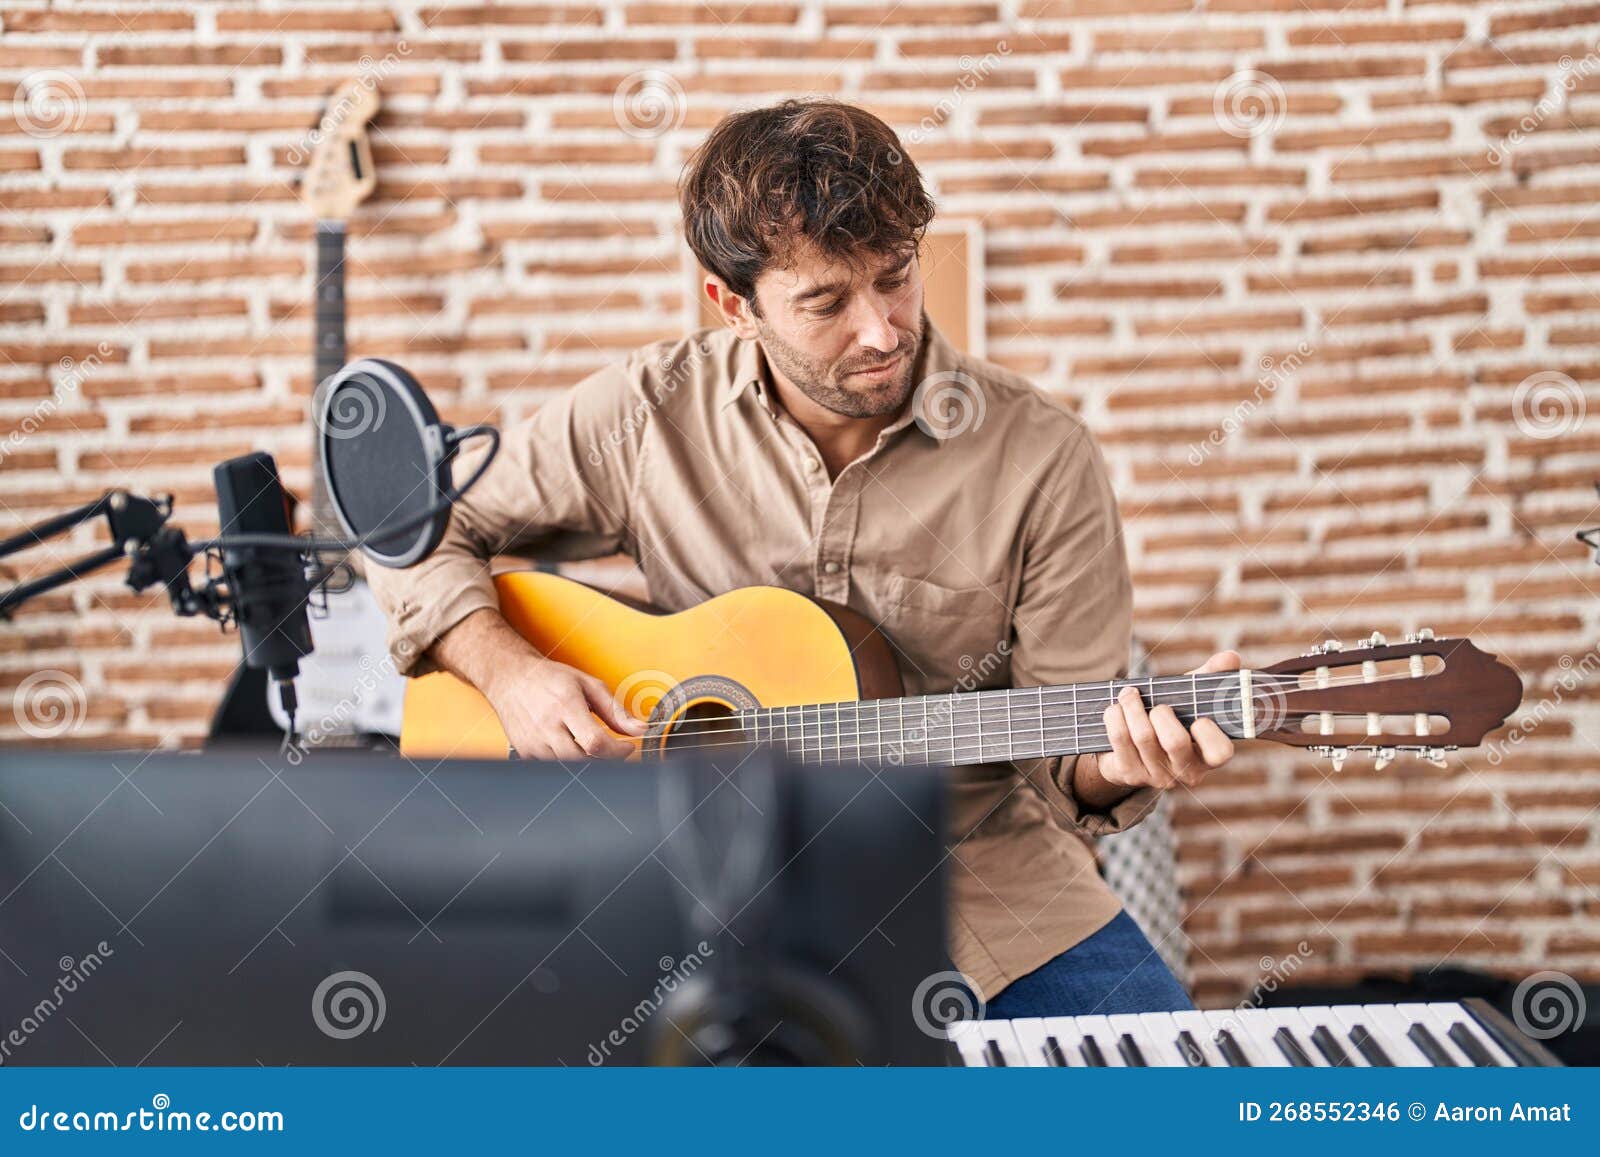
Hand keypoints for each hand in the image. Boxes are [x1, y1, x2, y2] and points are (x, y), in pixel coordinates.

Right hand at [484, 653, 646, 761]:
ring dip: (586, 761)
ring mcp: (533, 742)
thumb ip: (615, 710)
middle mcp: (546, 726)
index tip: (627, 747)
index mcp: (565, 706)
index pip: (594, 743)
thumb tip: (639, 729)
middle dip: (605, 759)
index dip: (617, 752)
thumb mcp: (588, 685)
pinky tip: (570, 746)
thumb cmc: (550, 679)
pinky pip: (553, 768)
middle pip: (582, 761)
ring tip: (590, 744)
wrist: (510, 679)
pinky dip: (568, 762)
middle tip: (613, 749)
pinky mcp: (524, 753)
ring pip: (568, 768)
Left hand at [1096, 650, 1240, 790]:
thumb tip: (1231, 656)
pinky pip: (1120, 739)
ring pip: (1143, 737)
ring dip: (1132, 707)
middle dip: (1162, 713)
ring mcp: (1157, 776)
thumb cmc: (1169, 719)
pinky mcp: (1129, 775)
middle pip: (1175, 741)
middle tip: (1157, 705)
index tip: (1199, 718)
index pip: (1220, 753)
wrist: (1130, 748)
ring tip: (1129, 694)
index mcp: (1208, 756)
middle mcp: (1186, 772)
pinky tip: (1115, 708)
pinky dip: (1115, 716)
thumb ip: (1210, 678)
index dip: (1210, 734)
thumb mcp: (1189, 700)